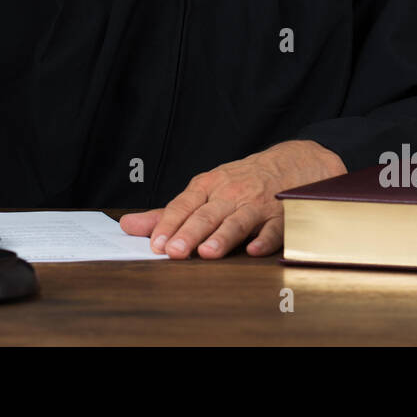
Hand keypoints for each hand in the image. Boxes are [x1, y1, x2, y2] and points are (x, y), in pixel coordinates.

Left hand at [118, 140, 346, 258]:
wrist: (289, 164)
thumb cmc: (239, 181)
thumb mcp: (203, 190)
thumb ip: (167, 213)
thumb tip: (128, 226)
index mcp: (208, 186)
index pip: (184, 205)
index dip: (169, 224)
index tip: (155, 243)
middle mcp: (230, 193)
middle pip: (207, 215)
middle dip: (189, 233)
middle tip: (173, 252)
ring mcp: (256, 205)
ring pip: (237, 221)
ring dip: (222, 236)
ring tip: (207, 253)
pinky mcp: (281, 217)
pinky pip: (274, 229)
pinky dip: (264, 239)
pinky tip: (254, 250)